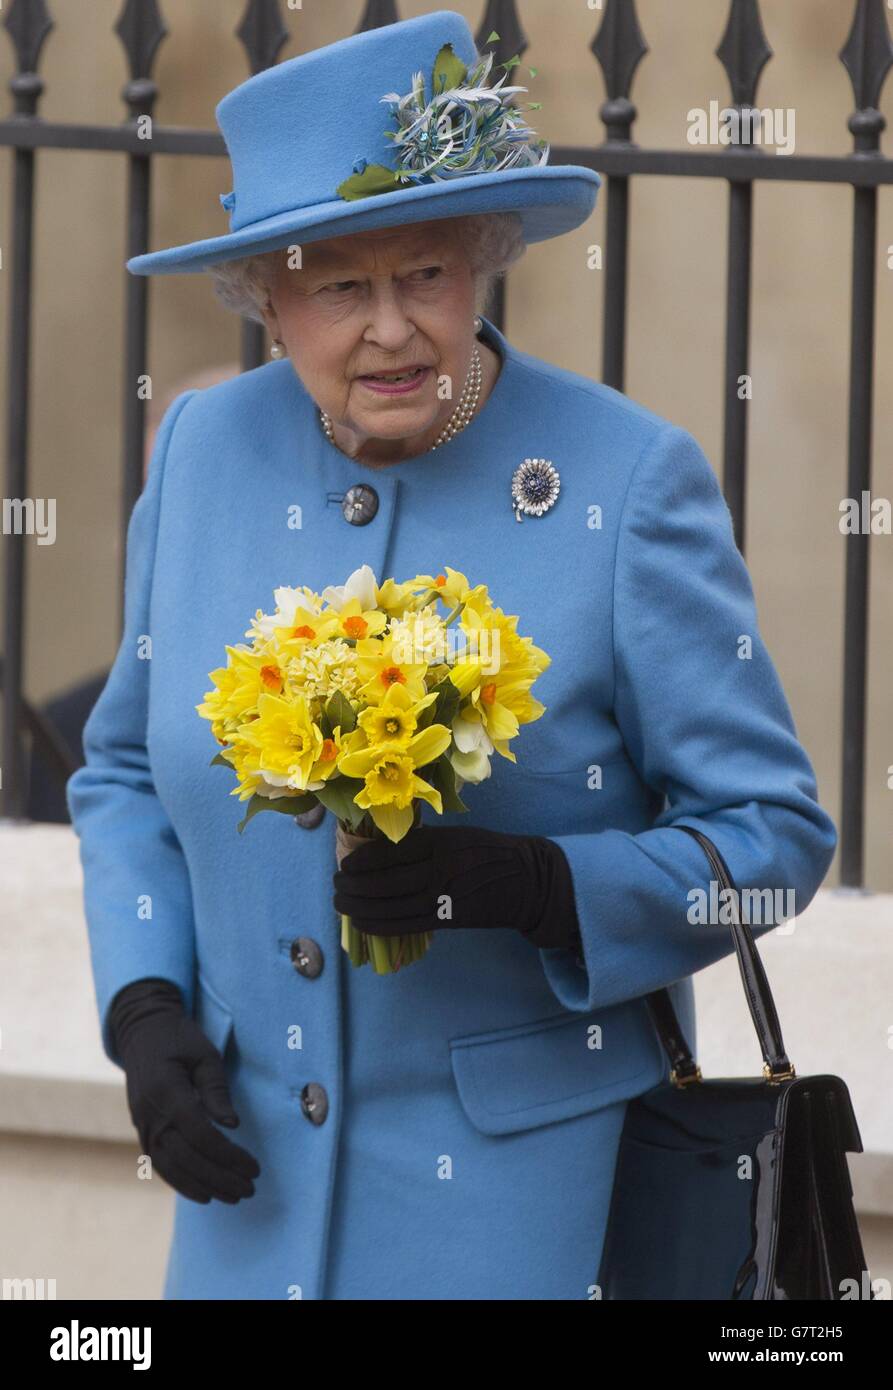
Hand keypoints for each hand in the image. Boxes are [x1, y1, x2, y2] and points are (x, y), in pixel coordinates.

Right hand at [109, 978, 260, 1204]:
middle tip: (250, 1189)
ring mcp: (142, 1126)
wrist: (141, 1032)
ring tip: (232, 1197)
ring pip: (172, 1168)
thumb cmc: (179, 1039)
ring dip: (203, 1186)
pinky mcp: (141, 1131)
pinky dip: (181, 1183)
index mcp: (167, 1092)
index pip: (201, 1135)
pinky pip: (159, 1164)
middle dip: (221, 1177)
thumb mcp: (205, 1054)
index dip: (229, 1156)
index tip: (254, 1167)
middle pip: (187, 1158)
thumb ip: (216, 1090)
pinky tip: (203, 1193)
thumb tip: (232, 1125)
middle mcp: (150, 1115)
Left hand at [332, 823, 581, 950]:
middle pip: (384, 882)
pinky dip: (377, 925)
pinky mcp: (445, 921)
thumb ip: (424, 842)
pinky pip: (403, 925)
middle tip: (335, 884)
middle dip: (353, 886)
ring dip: (358, 907)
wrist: (526, 881)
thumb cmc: (489, 851)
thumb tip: (380, 849)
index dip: (361, 861)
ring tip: (340, 904)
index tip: (344, 864)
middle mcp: (439, 871)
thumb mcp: (458, 834)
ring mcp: (442, 899)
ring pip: (389, 907)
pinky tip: (360, 922)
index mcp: (441, 844)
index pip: (391, 853)